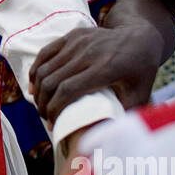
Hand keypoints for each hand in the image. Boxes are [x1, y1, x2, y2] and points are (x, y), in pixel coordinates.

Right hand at [28, 23, 163, 121]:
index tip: (52, 123)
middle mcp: (88, 53)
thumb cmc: (140, 71)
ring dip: (38, 89)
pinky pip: (45, 53)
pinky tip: (34, 84)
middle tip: (45, 117)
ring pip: (45, 68)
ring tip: (40, 104)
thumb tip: (109, 139)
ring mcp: (78, 41)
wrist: (141, 36)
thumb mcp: (140, 95)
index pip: (67, 90)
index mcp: (105, 69)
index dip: (54, 109)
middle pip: (52, 81)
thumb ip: (125, 116)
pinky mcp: (72, 35)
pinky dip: (36, 70)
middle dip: (43, 103)